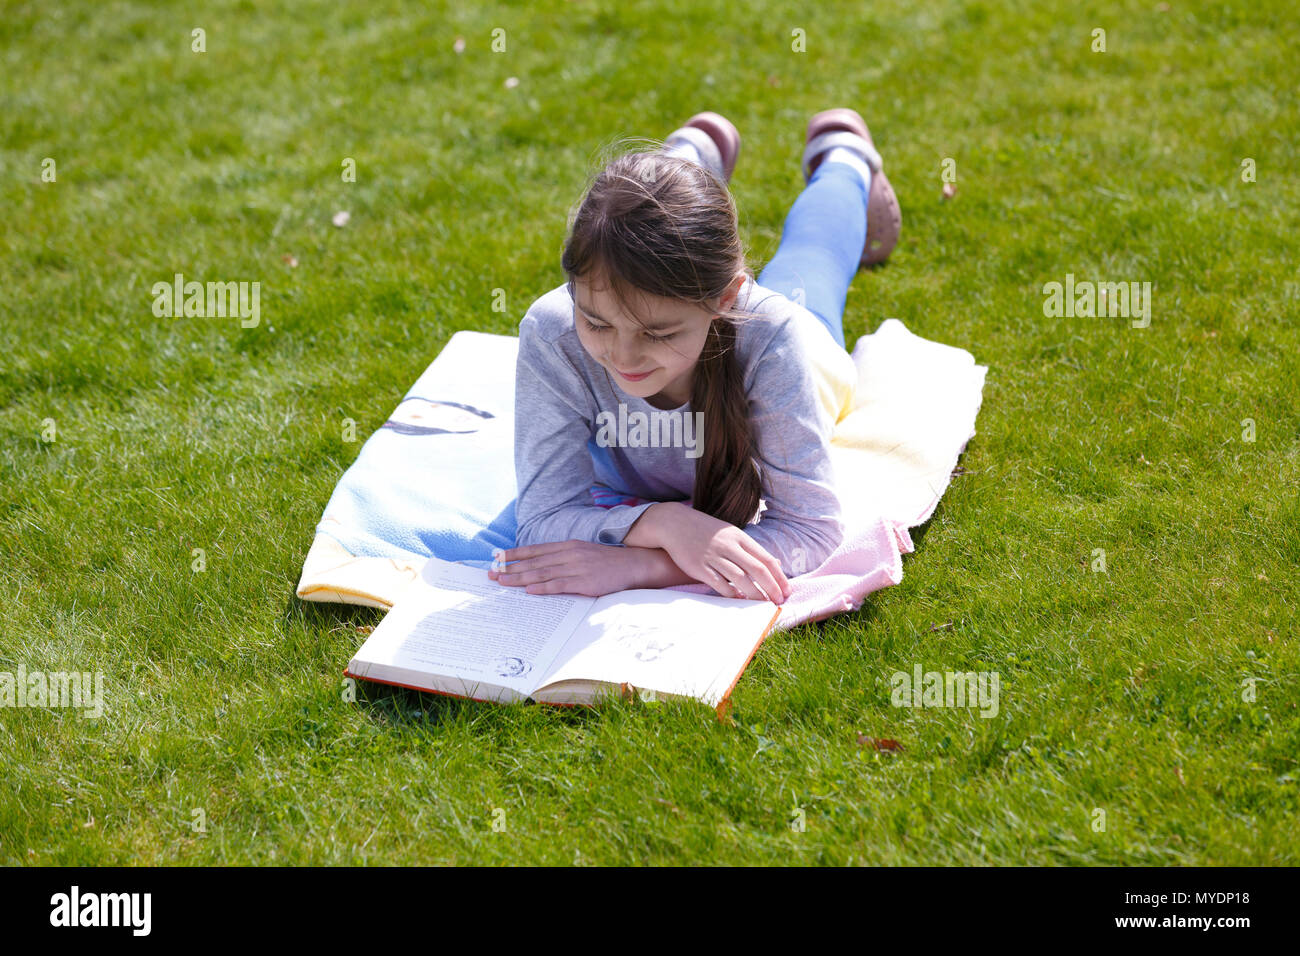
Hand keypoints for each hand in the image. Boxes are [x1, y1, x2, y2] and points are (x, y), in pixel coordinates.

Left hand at [488, 540, 649, 596]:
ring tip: (502, 582)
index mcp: (568, 546)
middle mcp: (569, 554)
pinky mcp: (585, 582)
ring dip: (520, 578)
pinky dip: (543, 588)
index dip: (515, 555)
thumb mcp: (584, 554)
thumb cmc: (608, 563)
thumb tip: (543, 566)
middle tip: (491, 574)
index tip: (497, 559)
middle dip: (510, 569)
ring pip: (542, 573)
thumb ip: (564, 557)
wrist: (635, 565)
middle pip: (534, 562)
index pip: (535, 550)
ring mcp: (577, 567)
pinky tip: (529, 590)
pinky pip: (560, 585)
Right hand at [627, 502, 789, 603]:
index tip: (786, 591)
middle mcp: (729, 546)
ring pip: (740, 578)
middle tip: (779, 602)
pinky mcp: (699, 566)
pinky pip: (719, 583)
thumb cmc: (706, 531)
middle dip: (771, 588)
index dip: (779, 577)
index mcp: (739, 537)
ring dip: (754, 594)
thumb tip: (775, 564)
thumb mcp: (731, 534)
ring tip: (763, 605)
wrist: (674, 523)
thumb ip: (752, 549)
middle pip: (757, 569)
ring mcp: (713, 556)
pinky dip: (730, 593)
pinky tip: (738, 600)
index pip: (766, 559)